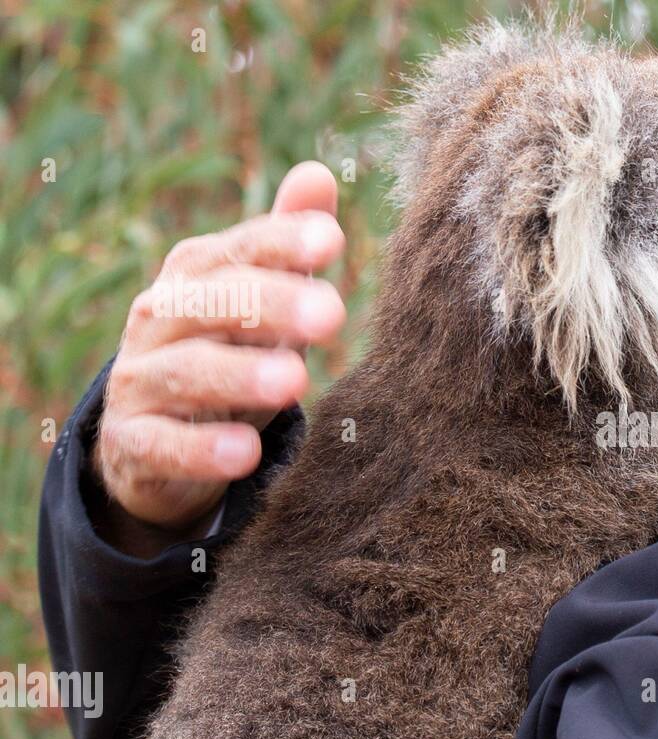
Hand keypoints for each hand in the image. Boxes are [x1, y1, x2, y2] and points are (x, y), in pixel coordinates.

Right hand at [93, 162, 345, 552]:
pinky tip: (243, 453)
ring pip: (188, 371)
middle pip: (216, 305)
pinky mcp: (133, 442)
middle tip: (332, 314)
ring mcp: (140, 380)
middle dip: (273, 306)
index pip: (240, 250)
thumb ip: (285, 244)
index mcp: (195, 274)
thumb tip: (319, 174)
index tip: (333, 240)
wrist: (157, 438)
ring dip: (241, 375)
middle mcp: (160, 318)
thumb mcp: (260, 300)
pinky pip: (163, 444)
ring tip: (296, 382)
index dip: (282, 242)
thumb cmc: (228, 350)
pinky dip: (202, 449)